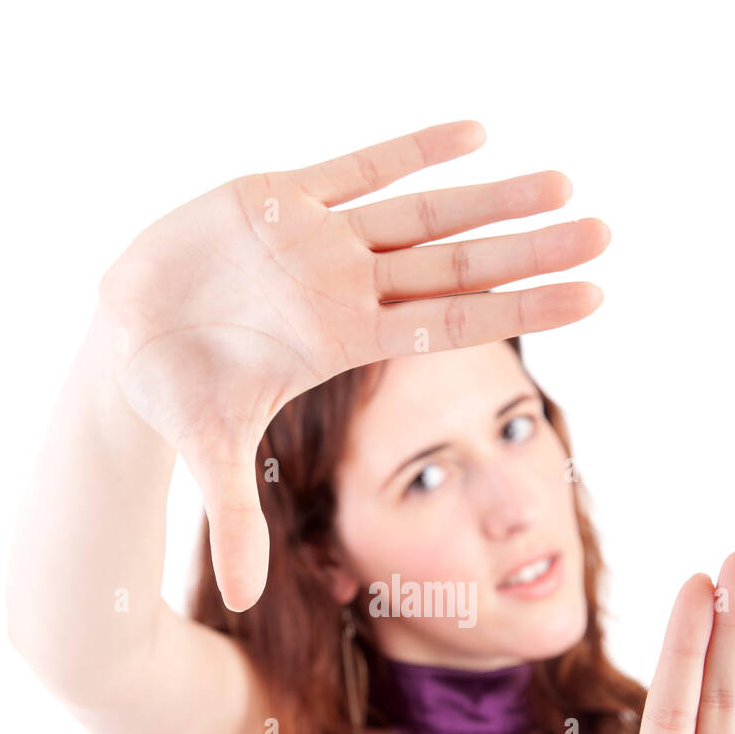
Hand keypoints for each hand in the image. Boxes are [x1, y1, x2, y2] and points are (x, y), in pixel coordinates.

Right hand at [95, 119, 609, 610]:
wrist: (129, 341)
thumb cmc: (175, 396)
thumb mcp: (207, 453)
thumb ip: (233, 521)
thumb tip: (238, 601)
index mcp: (343, 341)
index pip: (453, 324)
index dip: (524, 310)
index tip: (595, 297)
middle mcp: (346, 289)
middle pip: (458, 267)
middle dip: (532, 250)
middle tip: (604, 232)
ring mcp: (319, 241)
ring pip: (424, 212)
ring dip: (493, 196)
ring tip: (566, 180)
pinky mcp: (278, 196)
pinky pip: (360, 165)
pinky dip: (414, 147)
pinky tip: (478, 132)